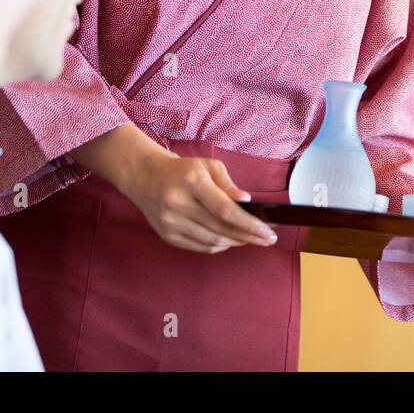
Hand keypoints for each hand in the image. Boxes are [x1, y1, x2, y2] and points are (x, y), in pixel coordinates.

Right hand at [70, 122, 277, 253]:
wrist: (145, 177)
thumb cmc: (183, 170)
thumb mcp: (208, 166)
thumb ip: (229, 184)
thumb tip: (246, 202)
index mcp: (191, 181)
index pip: (225, 210)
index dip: (249, 224)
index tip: (268, 232)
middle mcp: (178, 203)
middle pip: (220, 229)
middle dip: (248, 236)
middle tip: (268, 239)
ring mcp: (170, 222)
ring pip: (211, 241)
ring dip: (235, 242)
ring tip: (251, 239)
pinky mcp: (166, 235)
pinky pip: (199, 247)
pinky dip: (218, 245)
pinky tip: (230, 240)